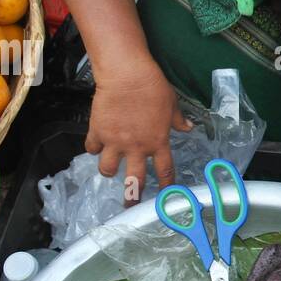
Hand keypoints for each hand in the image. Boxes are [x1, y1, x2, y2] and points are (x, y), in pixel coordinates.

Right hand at [85, 54, 191, 203]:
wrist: (127, 75)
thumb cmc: (153, 87)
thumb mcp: (172, 104)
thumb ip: (178, 120)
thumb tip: (188, 127)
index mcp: (158, 142)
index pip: (165, 171)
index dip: (166, 185)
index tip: (166, 195)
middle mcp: (137, 147)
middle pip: (134, 181)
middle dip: (131, 198)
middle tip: (129, 206)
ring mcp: (115, 142)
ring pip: (107, 169)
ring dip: (108, 170)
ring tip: (109, 168)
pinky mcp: (97, 132)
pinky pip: (92, 148)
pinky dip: (93, 148)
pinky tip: (96, 145)